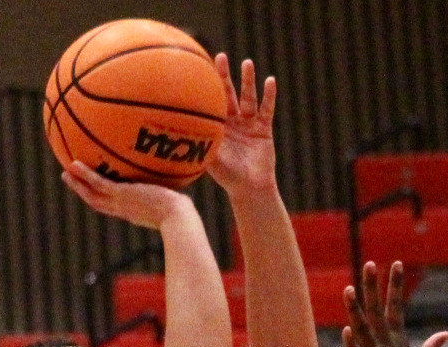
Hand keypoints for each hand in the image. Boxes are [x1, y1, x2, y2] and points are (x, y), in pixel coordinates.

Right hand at [62, 161, 188, 229]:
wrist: (178, 218)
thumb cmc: (182, 211)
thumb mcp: (173, 198)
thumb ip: (170, 189)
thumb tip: (180, 179)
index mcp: (132, 210)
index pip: (112, 204)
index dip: (100, 196)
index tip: (93, 188)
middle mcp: (123, 208)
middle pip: (97, 200)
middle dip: (83, 190)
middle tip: (70, 178)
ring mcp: (120, 202)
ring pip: (93, 194)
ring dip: (78, 184)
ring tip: (65, 171)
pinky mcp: (121, 195)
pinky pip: (98, 184)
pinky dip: (85, 175)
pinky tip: (73, 164)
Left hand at [205, 56, 277, 195]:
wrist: (250, 189)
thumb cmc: (227, 177)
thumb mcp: (210, 157)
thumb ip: (200, 142)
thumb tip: (178, 130)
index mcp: (217, 127)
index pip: (211, 102)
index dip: (206, 87)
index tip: (200, 68)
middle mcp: (232, 122)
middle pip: (228, 94)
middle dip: (224, 76)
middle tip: (220, 57)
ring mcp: (249, 124)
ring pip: (248, 98)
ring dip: (248, 80)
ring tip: (247, 63)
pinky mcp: (264, 129)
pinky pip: (267, 109)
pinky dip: (269, 96)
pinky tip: (270, 81)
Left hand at [342, 261, 447, 346]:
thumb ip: (434, 346)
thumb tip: (445, 334)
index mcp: (399, 341)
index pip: (396, 306)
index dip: (395, 285)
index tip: (395, 263)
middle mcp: (387, 346)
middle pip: (377, 311)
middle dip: (373, 288)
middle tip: (370, 264)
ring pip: (363, 329)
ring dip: (355, 310)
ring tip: (348, 289)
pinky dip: (353, 345)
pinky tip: (347, 329)